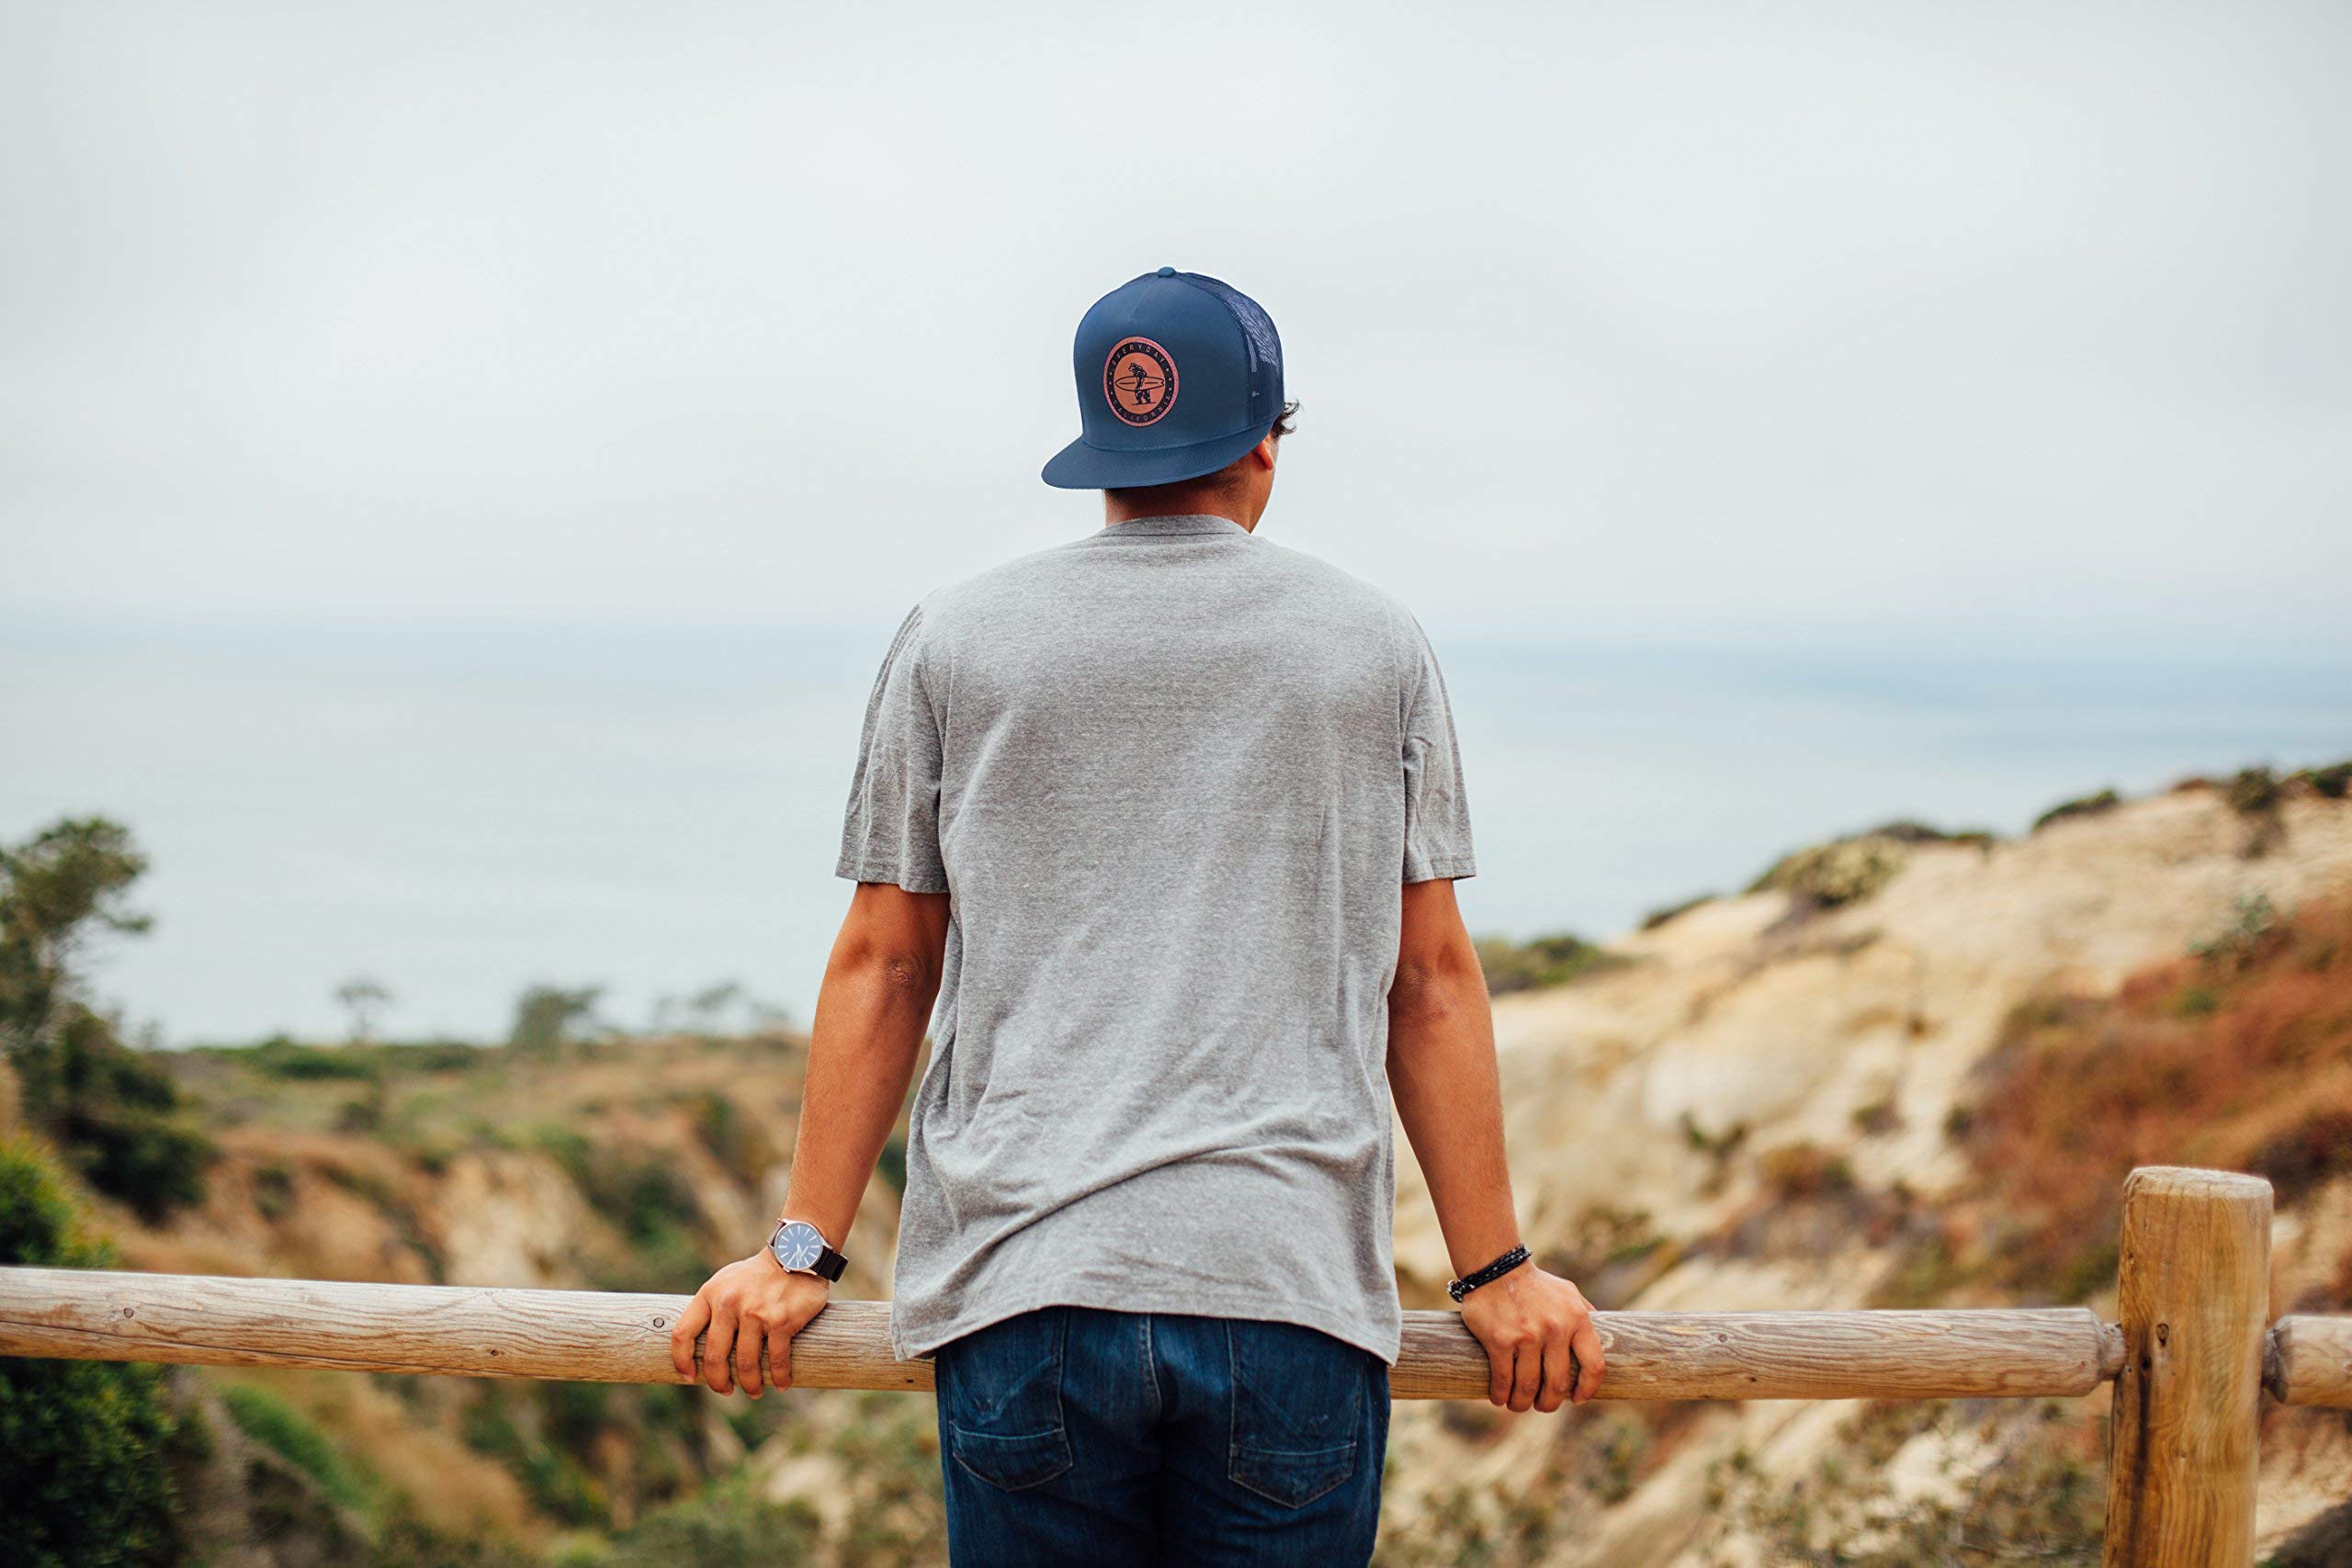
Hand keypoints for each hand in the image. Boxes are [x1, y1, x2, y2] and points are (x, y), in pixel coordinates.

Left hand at [670, 1252, 831, 1396]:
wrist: (796, 1253)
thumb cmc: (757, 1275)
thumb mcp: (726, 1283)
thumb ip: (712, 1308)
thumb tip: (700, 1349)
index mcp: (710, 1294)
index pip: (683, 1333)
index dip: (682, 1360)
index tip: (689, 1376)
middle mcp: (729, 1303)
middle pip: (714, 1356)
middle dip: (718, 1381)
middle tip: (726, 1390)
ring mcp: (755, 1312)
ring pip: (746, 1363)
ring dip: (750, 1384)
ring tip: (754, 1391)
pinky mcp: (781, 1321)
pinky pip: (777, 1360)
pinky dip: (779, 1377)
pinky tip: (782, 1383)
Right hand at [1457, 1262, 1603, 1411]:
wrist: (1496, 1268)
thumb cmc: (1535, 1285)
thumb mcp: (1568, 1294)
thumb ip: (1586, 1315)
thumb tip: (1608, 1339)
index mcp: (1577, 1319)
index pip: (1594, 1365)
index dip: (1587, 1389)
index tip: (1577, 1399)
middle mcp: (1555, 1329)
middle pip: (1558, 1384)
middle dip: (1549, 1403)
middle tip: (1542, 1405)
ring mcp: (1527, 1336)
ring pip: (1529, 1386)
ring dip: (1522, 1403)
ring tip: (1518, 1404)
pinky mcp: (1500, 1340)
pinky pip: (1504, 1379)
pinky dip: (1501, 1395)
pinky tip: (1499, 1398)